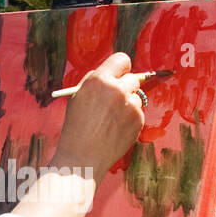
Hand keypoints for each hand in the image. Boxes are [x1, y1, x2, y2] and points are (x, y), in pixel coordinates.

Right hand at [53, 52, 147, 178]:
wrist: (82, 157)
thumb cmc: (77, 127)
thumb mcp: (79, 96)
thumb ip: (96, 81)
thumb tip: (114, 73)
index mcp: (99, 80)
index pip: (122, 59)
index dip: (121, 68)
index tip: (120, 74)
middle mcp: (117, 89)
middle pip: (133, 78)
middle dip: (125, 87)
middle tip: (114, 101)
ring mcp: (130, 105)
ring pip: (136, 97)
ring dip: (128, 104)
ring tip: (111, 120)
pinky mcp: (138, 120)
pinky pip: (138, 113)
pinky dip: (130, 119)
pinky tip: (116, 129)